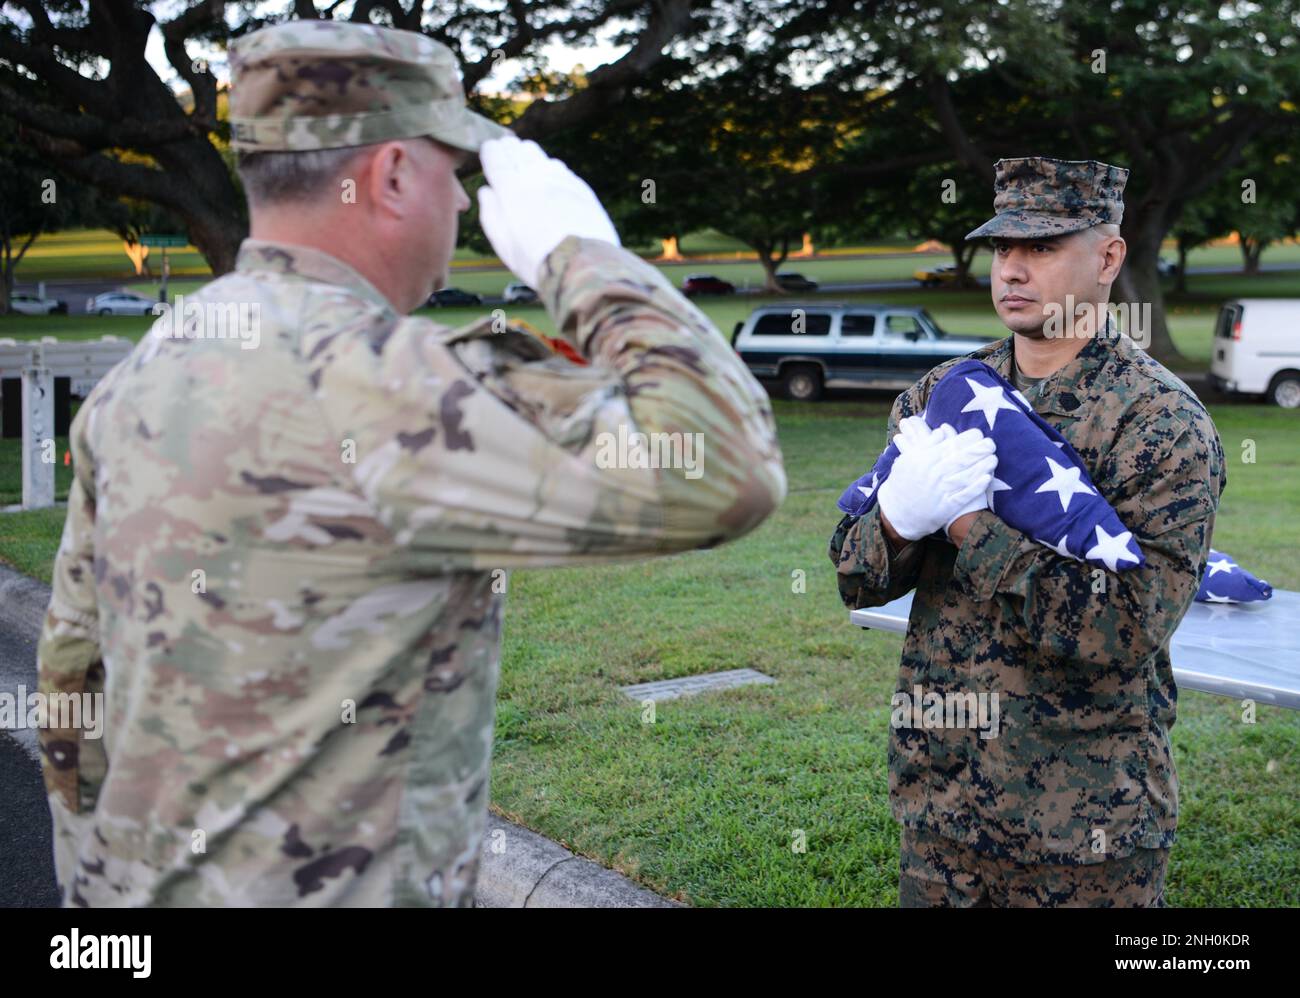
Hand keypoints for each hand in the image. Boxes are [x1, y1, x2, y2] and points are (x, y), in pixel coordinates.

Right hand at [477, 135, 619, 286]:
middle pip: (519, 151)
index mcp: (512, 191)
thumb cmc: (538, 261)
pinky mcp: (581, 187)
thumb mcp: (504, 245)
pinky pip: (561, 169)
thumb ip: (491, 215)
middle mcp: (536, 179)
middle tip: (504, 145)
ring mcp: (561, 180)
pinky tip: (548, 173)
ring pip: (541, 157)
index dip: (490, 150)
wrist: (583, 265)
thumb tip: (486, 191)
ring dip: (530, 154)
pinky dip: (550, 167)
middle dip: (509, 147)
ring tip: (524, 156)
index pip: (497, 159)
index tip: (488, 147)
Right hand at [877, 426, 996, 540]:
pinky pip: (964, 495)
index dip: (967, 439)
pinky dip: (976, 487)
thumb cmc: (902, 482)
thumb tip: (942, 431)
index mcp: (925, 460)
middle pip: (961, 459)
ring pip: (966, 476)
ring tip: (994, 458)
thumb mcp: (907, 459)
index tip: (979, 433)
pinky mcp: (946, 507)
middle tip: (991, 443)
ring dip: (982, 467)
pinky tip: (987, 478)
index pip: (950, 445)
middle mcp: (934, 474)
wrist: (896, 512)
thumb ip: (925, 444)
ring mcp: (941, 491)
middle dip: (979, 450)